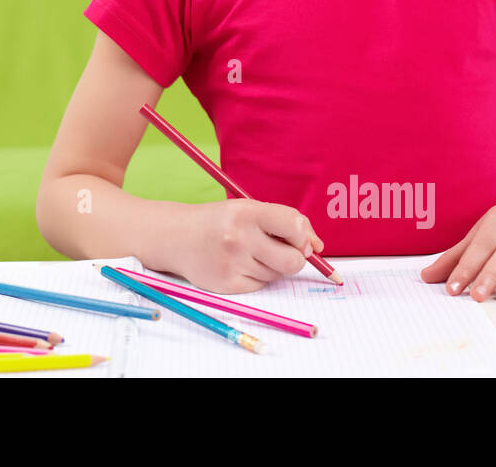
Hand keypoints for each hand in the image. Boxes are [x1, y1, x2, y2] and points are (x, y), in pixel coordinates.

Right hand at [172, 199, 322, 294]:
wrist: (177, 236)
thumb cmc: (220, 221)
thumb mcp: (248, 210)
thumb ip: (285, 222)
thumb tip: (319, 248)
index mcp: (247, 213)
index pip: (294, 226)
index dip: (303, 236)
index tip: (298, 239)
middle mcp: (239, 238)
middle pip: (293, 261)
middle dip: (295, 259)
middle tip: (281, 251)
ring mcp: (232, 263)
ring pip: (277, 274)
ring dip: (271, 266)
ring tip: (249, 253)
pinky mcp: (227, 284)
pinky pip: (260, 286)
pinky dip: (256, 277)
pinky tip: (239, 265)